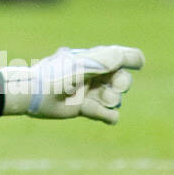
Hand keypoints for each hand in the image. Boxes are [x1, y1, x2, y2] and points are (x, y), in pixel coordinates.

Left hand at [1, 45, 144, 123]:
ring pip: (114, 98)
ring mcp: (88, 92)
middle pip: (121, 80)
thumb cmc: (58, 74)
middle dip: (121, 84)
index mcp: (92, 58)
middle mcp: (92, 74)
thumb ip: (113, 58)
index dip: (129, 62)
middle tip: (112, 87)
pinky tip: (108, 117)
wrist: (33, 93)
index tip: (135, 64)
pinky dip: (109, 116)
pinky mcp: (83, 108)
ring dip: (112, 100)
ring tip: (100, 100)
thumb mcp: (88, 64)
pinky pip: (106, 114)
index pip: (120, 57)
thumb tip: (140, 59)